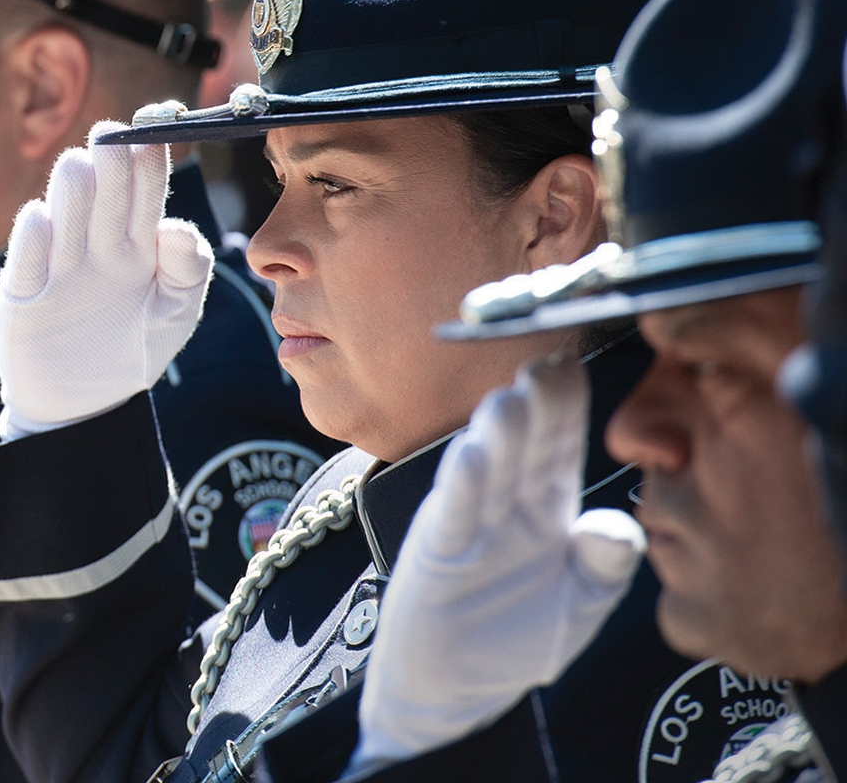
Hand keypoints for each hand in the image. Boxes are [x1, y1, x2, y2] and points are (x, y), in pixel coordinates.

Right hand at [0, 123, 212, 438]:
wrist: (84, 405)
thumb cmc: (132, 351)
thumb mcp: (175, 316)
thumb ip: (188, 272)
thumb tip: (176, 227)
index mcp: (137, 244)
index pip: (145, 190)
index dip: (150, 158)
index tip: (159, 128)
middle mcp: (95, 247)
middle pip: (105, 197)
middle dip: (111, 166)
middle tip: (114, 137)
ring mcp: (57, 269)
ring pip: (64, 221)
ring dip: (71, 194)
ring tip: (79, 165)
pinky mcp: (23, 298)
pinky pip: (26, 265)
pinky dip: (31, 243)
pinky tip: (40, 220)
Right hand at [355, 358, 647, 765]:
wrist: (453, 689)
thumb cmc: (516, 638)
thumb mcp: (580, 606)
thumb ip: (606, 567)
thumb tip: (619, 523)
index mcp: (544, 507)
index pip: (560, 448)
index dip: (569, 409)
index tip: (578, 368)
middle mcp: (505, 505)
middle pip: (525, 448)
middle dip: (536, 407)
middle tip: (547, 366)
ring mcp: (468, 524)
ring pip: (488, 471)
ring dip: (498, 437)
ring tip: (509, 402)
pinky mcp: (437, 553)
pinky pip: (453, 514)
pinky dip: (462, 486)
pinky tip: (472, 457)